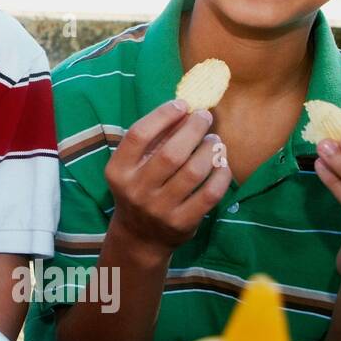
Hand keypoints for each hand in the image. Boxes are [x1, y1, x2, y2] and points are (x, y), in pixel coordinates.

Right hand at [105, 99, 231, 258]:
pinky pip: (210, 193)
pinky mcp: (182, 223)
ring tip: (214, 141)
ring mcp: (159, 208)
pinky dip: (221, 174)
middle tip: (205, 117)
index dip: (162, 115)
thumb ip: (154, 139)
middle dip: (193, 129)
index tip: (182, 104)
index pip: (138, 135)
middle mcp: (135, 190)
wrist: (139, 236)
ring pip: (193, 172)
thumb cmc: (139, 189)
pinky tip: (221, 163)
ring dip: (210, 150)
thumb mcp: (134, 166)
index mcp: (118, 171)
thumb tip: (186, 110)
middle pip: (170, 153)